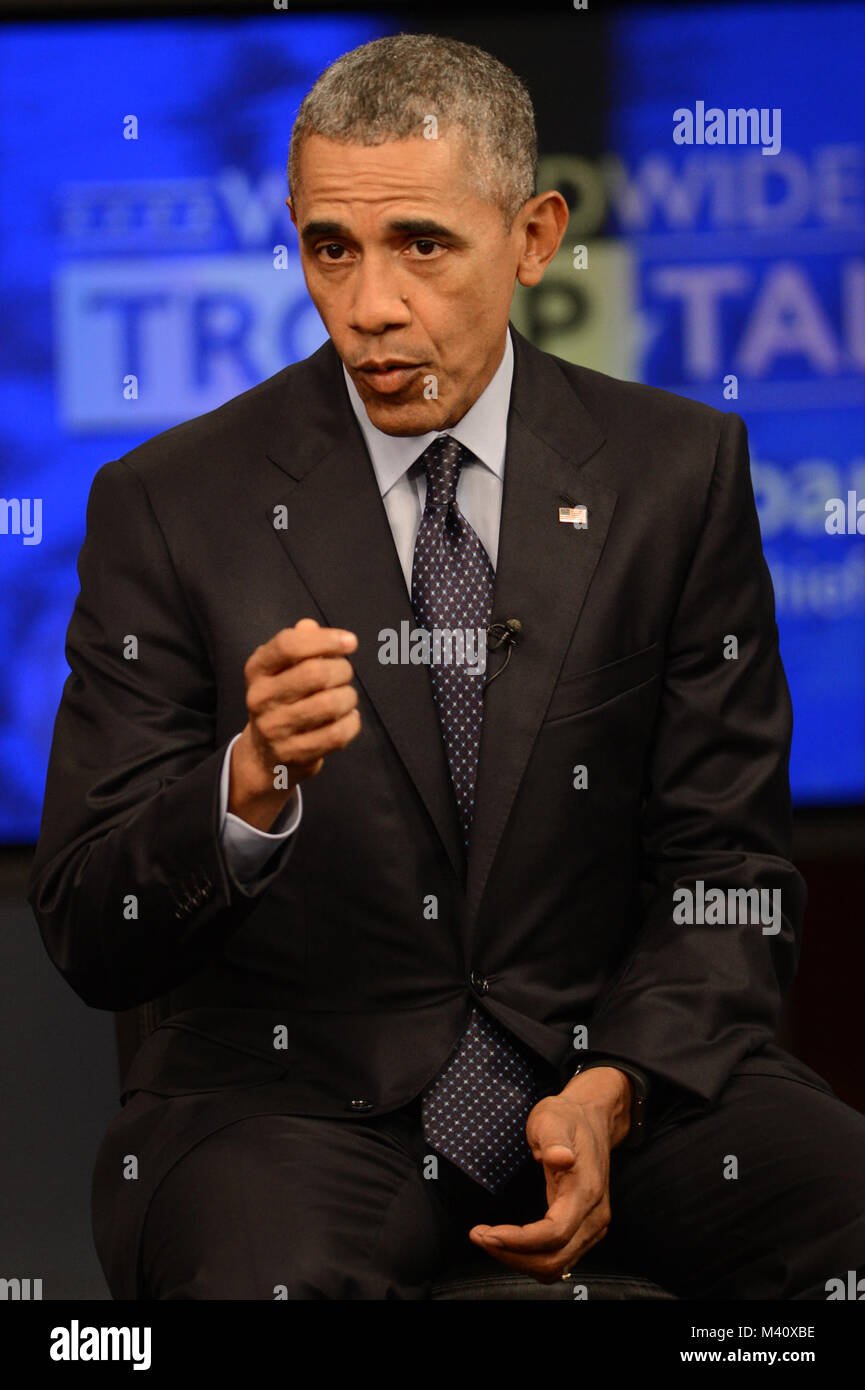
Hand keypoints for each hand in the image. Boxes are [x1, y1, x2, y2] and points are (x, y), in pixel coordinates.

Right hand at [229, 618, 359, 828]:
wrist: (265, 755)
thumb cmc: (282, 700)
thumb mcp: (282, 669)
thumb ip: (299, 644)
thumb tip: (310, 626)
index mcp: (257, 669)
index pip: (289, 644)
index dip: (325, 639)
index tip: (350, 642)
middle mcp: (260, 698)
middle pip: (315, 673)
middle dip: (342, 670)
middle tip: (345, 674)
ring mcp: (275, 729)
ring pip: (330, 704)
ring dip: (349, 697)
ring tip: (346, 697)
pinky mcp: (293, 753)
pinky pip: (337, 734)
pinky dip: (352, 722)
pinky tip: (348, 718)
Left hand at [468, 1066, 632, 1282]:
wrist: (591, 1119)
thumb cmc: (567, 1118)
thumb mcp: (553, 1118)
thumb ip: (555, 1139)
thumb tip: (561, 1157)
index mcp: (586, 1190)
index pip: (555, 1233)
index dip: (520, 1241)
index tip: (487, 1232)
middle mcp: (594, 1215)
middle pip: (553, 1259)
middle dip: (512, 1255)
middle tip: (478, 1236)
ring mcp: (592, 1226)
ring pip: (556, 1265)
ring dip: (519, 1261)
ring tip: (488, 1240)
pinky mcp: (584, 1230)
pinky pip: (558, 1259)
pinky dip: (530, 1259)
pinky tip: (508, 1244)